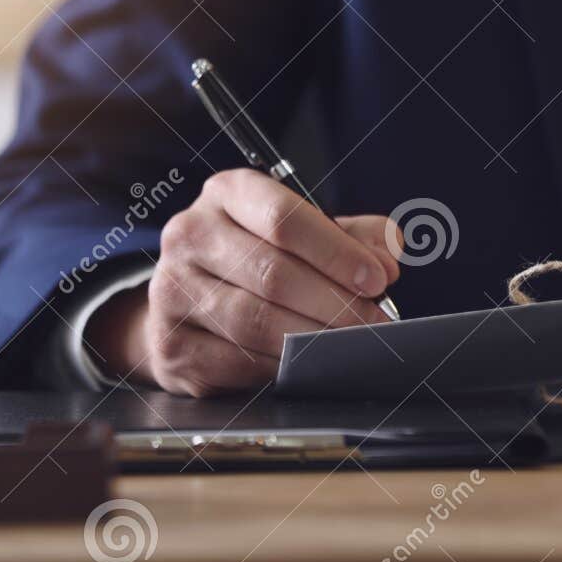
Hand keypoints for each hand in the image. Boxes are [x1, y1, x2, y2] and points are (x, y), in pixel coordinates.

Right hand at [88, 169, 399, 395]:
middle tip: (375, 322)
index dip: (337, 253)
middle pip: (274, 273)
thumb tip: (388, 256)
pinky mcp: (173, 345)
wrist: (190, 304)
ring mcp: (173, 290)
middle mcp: (190, 235)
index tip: (378, 278)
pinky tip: (308, 364)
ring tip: (352, 345)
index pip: (284, 219)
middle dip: (336, 303)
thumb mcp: (307, 233)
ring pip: (256, 321)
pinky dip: (282, 367)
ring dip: (314, 338)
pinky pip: (238, 362)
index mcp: (227, 194)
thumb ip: (353, 237)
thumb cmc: (258, 260)